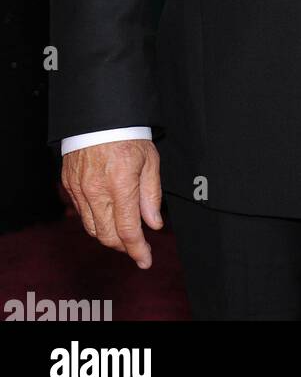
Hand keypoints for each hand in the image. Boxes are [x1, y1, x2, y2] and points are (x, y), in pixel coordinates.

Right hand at [61, 139, 162, 268]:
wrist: (99, 116)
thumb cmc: (128, 135)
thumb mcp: (150, 161)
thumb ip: (151, 195)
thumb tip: (154, 224)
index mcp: (121, 185)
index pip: (127, 230)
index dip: (137, 250)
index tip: (145, 260)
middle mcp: (97, 191)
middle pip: (107, 236)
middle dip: (123, 247)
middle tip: (136, 247)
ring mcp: (80, 189)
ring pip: (92, 228)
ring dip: (108, 237)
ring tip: (123, 235)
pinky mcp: (69, 185)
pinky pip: (82, 213)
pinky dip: (95, 221)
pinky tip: (107, 216)